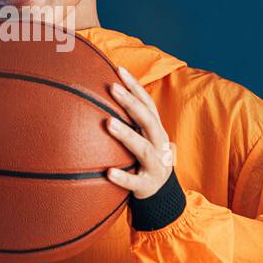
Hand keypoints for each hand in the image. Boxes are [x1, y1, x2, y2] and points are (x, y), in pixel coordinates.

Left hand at [105, 65, 175, 198]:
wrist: (161, 193)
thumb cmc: (145, 157)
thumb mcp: (143, 136)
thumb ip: (129, 119)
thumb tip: (101, 93)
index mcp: (156, 130)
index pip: (147, 103)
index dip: (135, 86)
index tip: (118, 69)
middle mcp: (159, 144)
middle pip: (147, 120)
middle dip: (131, 103)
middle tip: (112, 88)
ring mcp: (155, 165)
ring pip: (142, 148)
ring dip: (126, 134)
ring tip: (108, 123)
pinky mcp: (147, 185)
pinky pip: (134, 182)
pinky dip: (122, 178)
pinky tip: (108, 173)